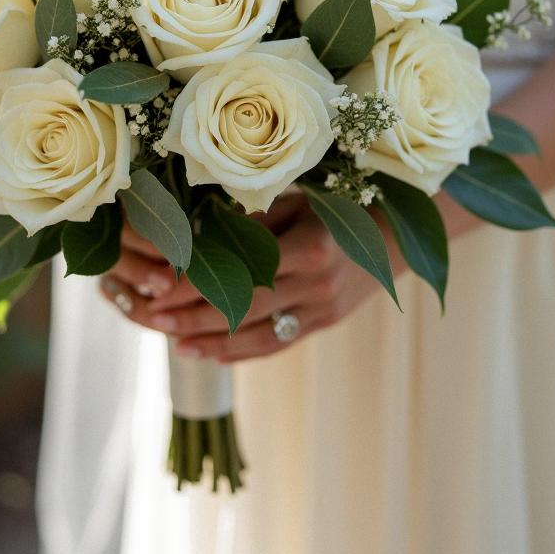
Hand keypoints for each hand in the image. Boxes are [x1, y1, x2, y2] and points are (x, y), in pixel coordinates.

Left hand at [100, 195, 395, 362]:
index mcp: (309, 248)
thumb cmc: (344, 203)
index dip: (196, 283)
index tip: (159, 285)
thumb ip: (255, 219)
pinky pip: (277, 344)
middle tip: (154, 317)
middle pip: (243, 309)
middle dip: (193, 315)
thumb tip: (198, 232)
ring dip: (211, 342)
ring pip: (257, 336)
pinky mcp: (325, 324)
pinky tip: (208, 353)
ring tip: (174, 343)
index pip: (238, 273)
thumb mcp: (301, 200)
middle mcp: (317, 286)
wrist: (400, 232)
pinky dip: (240, 352)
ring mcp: (322, 311)